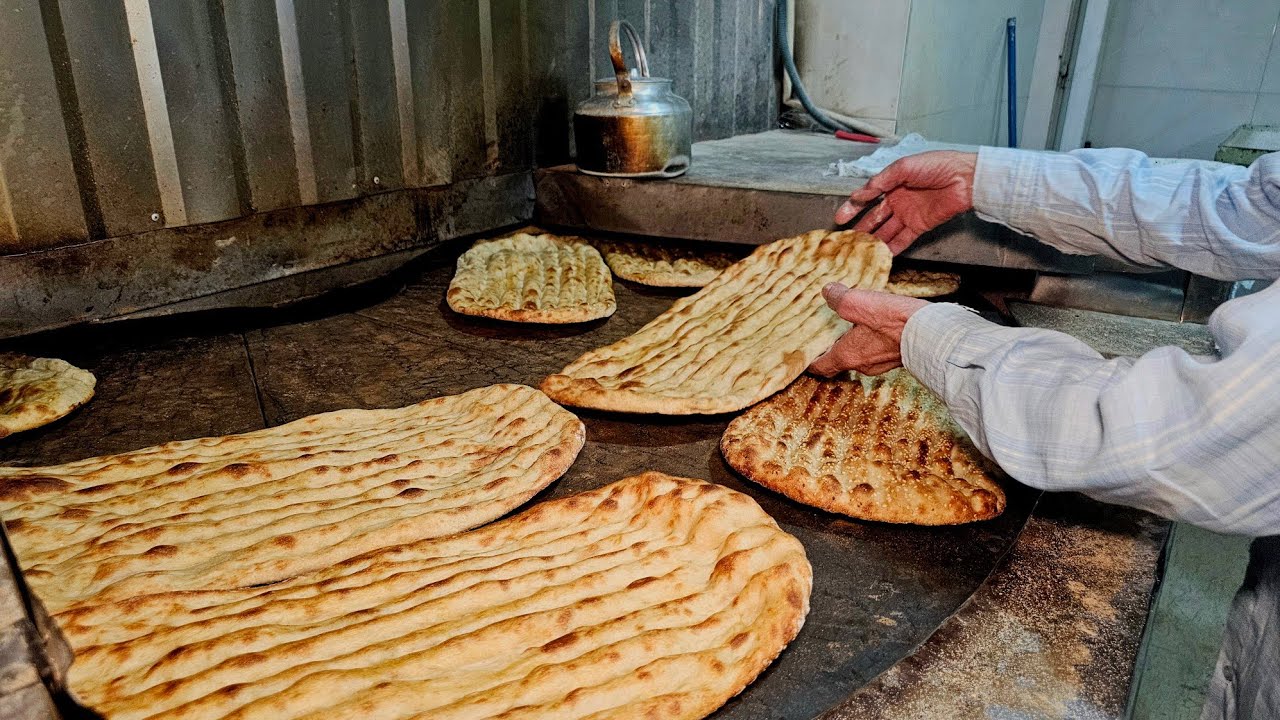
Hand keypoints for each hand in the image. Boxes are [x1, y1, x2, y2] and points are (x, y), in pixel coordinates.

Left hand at [809, 283, 928, 376]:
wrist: (935, 334)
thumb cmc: (896, 322)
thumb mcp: (859, 303)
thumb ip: (839, 298)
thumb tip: (828, 292)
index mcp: (848, 355)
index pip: (822, 367)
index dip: (810, 362)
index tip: (804, 356)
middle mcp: (864, 364)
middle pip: (840, 360)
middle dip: (832, 348)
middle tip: (825, 334)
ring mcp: (883, 363)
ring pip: (861, 355)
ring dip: (854, 342)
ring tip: (850, 326)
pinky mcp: (899, 356)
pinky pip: (879, 350)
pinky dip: (872, 340)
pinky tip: (877, 326)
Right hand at [834, 150, 977, 253]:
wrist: (966, 178)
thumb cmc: (938, 166)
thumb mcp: (904, 167)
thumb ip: (881, 181)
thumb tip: (860, 193)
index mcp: (892, 183)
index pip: (868, 197)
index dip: (853, 207)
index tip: (840, 219)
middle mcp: (898, 200)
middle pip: (874, 217)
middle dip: (861, 228)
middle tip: (847, 240)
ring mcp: (908, 214)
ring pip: (886, 230)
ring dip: (874, 240)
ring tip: (859, 251)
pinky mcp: (920, 226)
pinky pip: (903, 239)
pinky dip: (892, 248)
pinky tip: (881, 256)